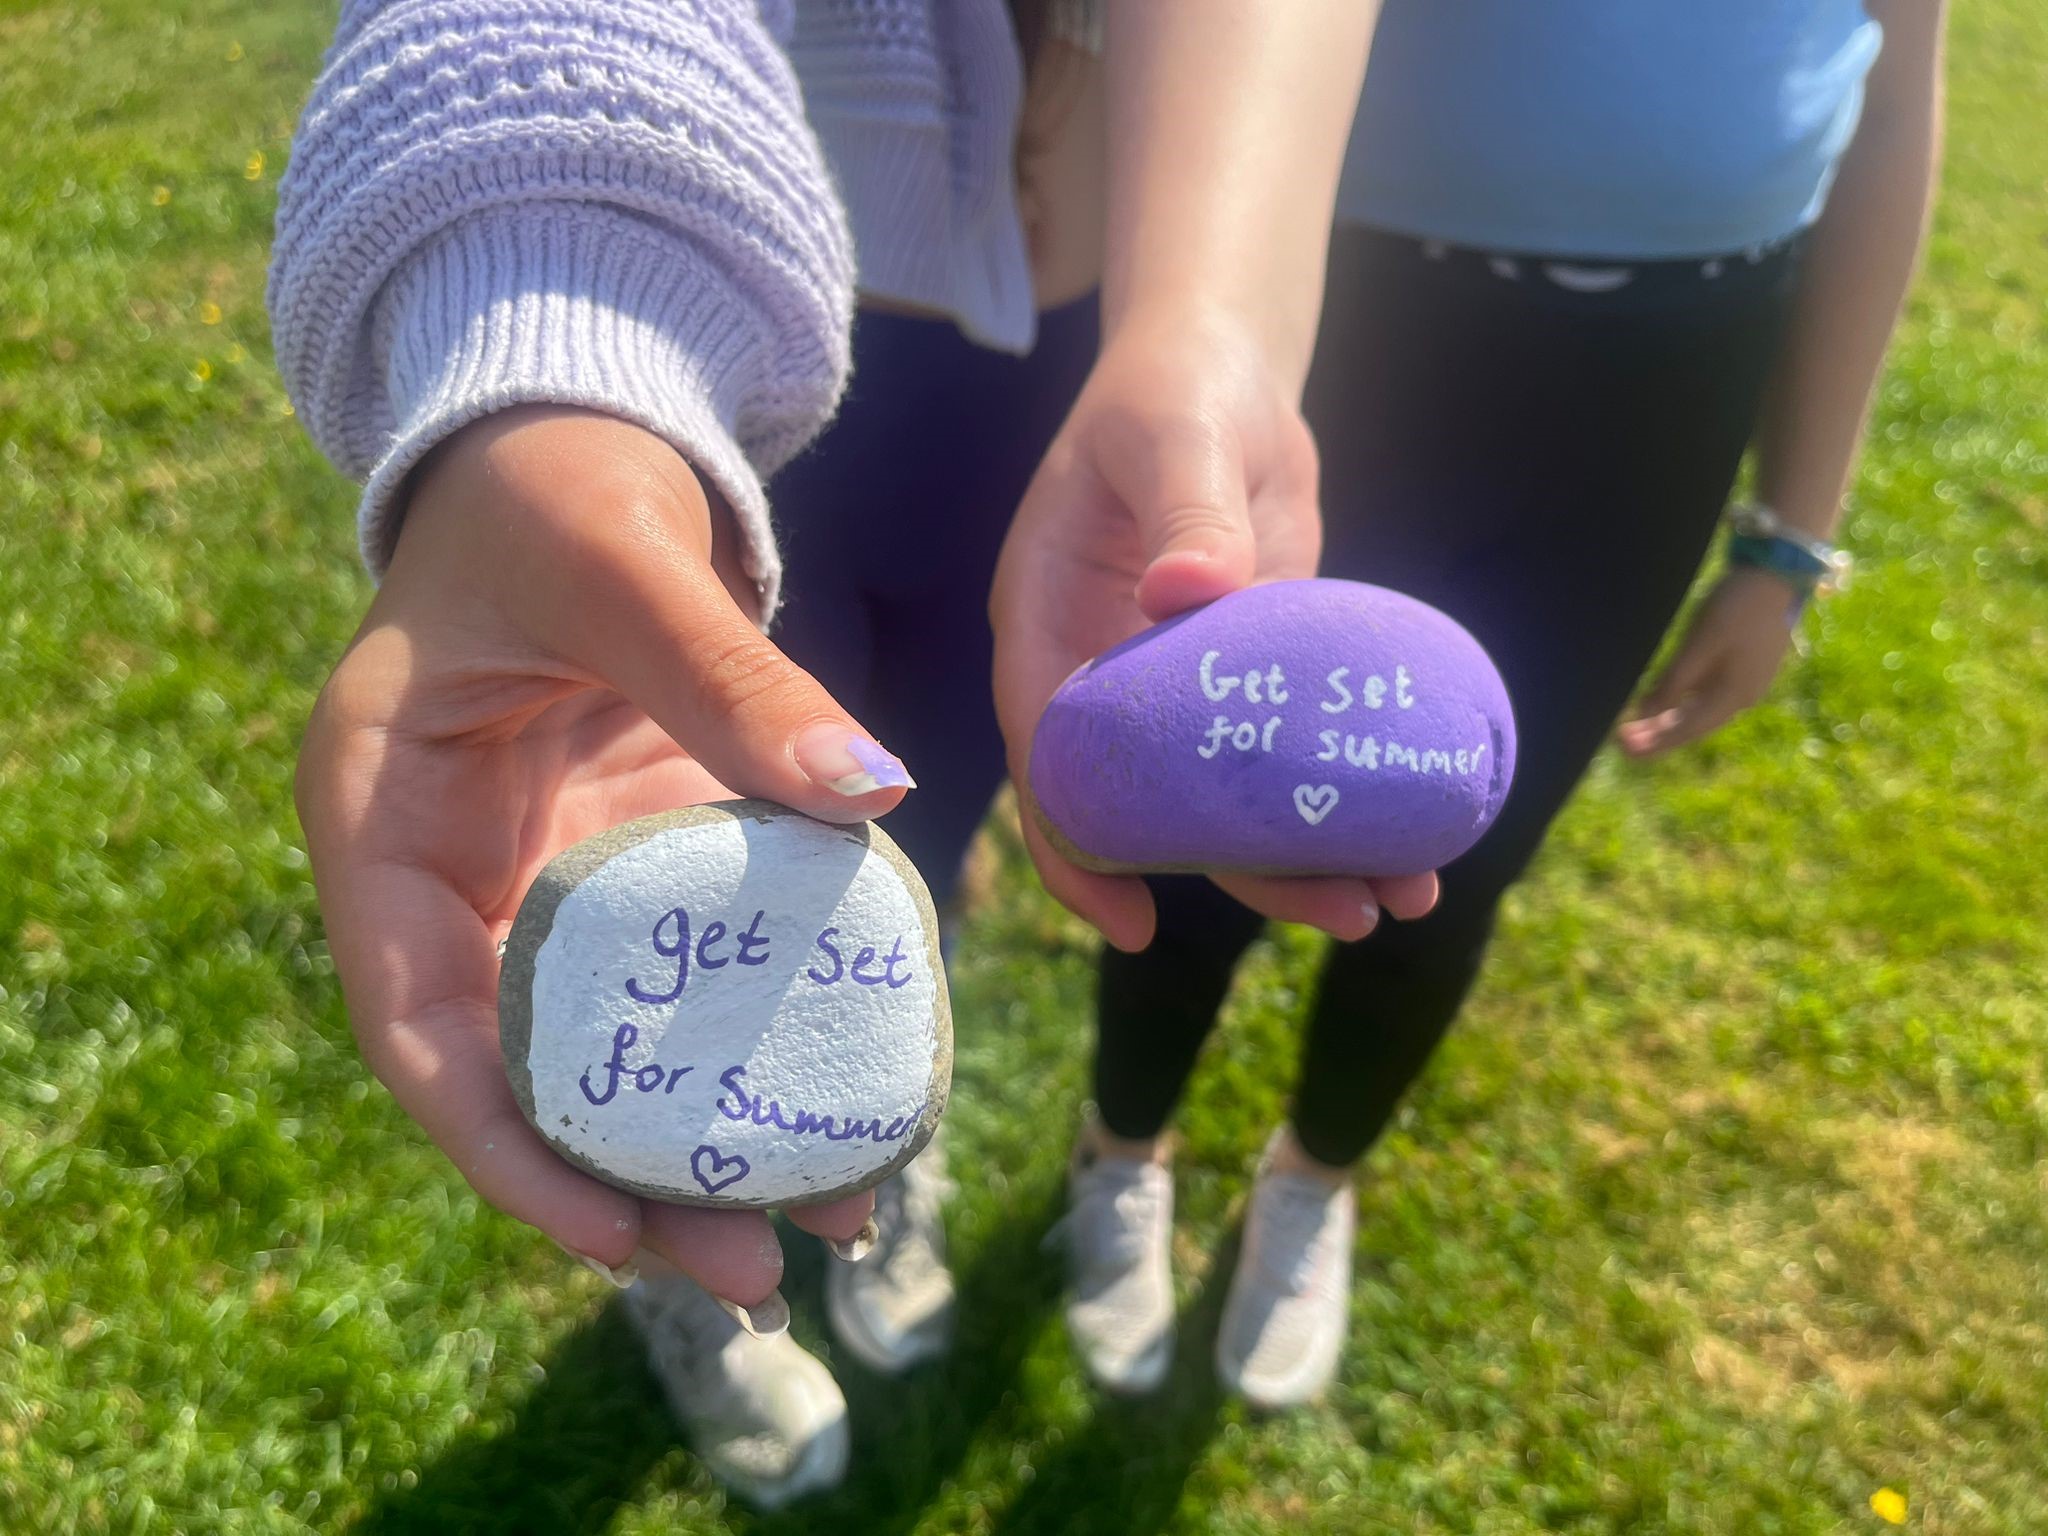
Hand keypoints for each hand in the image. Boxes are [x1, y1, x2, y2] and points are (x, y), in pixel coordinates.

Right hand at [297, 407, 898, 1305]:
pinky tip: (852, 1095)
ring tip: (829, 1221)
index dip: (504, 1144)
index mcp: (381, 816)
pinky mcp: (631, 863)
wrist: (581, 445)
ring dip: (706, 1139)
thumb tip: (870, 792)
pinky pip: (688, 978)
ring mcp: (544, 878)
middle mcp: (454, 873)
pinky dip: (755, 1041)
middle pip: (521, 1070)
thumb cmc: (559, 482)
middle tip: (753, 1278)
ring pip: (611, 1046)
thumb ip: (730, 674)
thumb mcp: (624, 562)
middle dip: (627, 1184)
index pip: (419, 1023)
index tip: (615, 1233)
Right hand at [991, 309, 1439, 950]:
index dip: (1080, 847)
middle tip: (1342, 914)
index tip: (1133, 920)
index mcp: (1049, 628)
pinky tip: (1410, 839)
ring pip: (1224, 799)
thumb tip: (1187, 594)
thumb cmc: (1173, 389)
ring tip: (1398, 897)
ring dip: (1305, 855)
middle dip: (1239, 873)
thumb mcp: (1173, 435)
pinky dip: (1334, 799)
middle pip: (1152, 807)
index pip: (1051, 757)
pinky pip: (1280, 756)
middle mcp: (1106, 677)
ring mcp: (1178, 689)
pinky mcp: (1246, 682)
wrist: (1225, 372)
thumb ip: (1185, 510)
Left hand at [1618, 567, 1799, 756]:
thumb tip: (1646, 712)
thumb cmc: (1737, 606)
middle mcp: (1742, 696)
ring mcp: (1744, 683)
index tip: (1624, 751)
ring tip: (1635, 729)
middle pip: (1693, 725)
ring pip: (1699, 712)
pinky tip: (1662, 705)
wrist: (1775, 576)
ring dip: (1667, 722)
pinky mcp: (1741, 668)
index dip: (1656, 742)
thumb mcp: (1701, 641)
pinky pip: (1707, 696)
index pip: (1688, 729)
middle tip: (1621, 743)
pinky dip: (1681, 704)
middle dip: (1657, 735)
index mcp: (1734, 695)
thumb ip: (1675, 679)